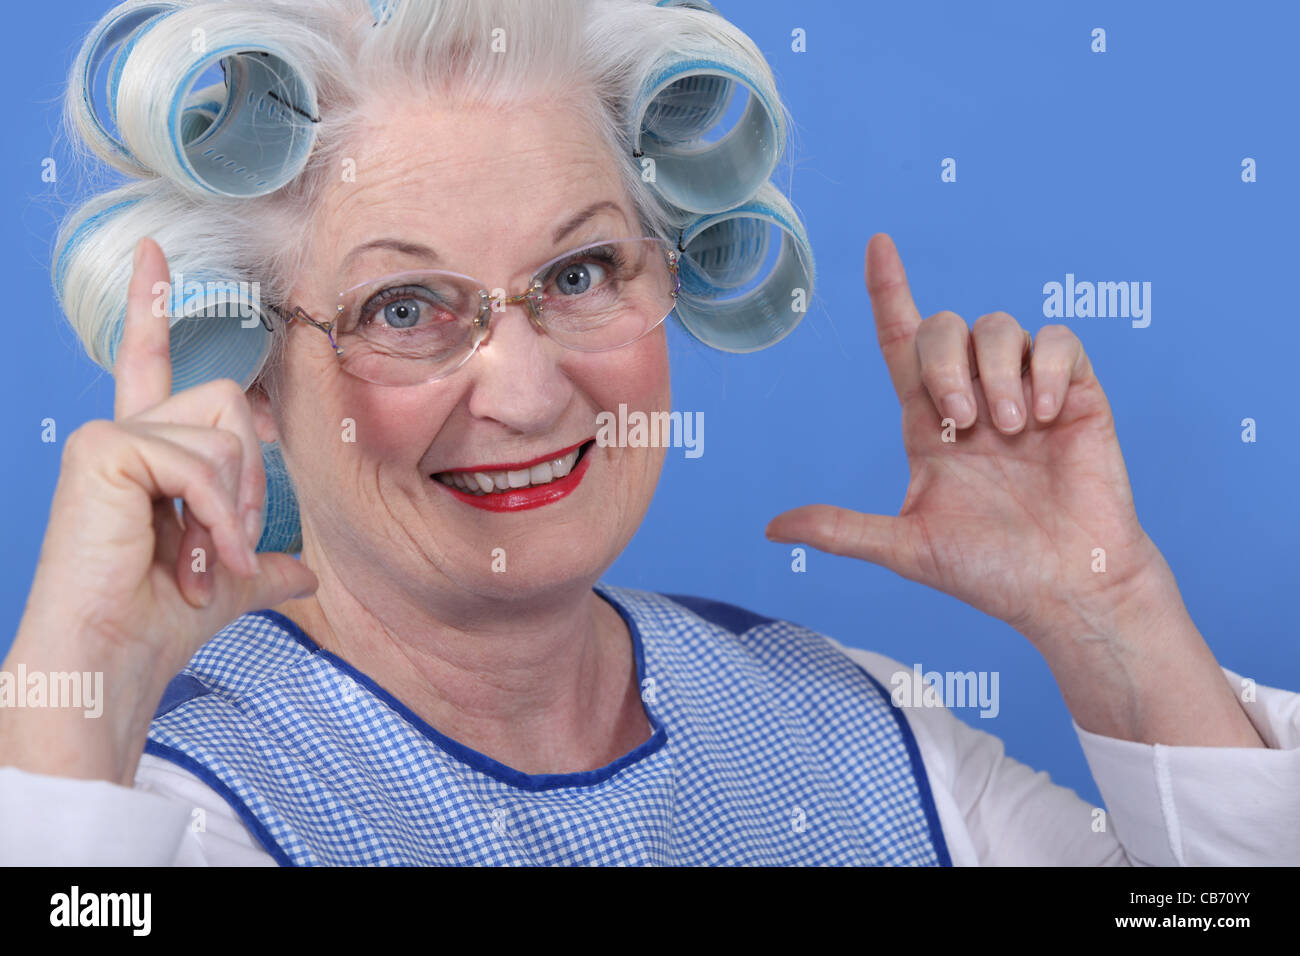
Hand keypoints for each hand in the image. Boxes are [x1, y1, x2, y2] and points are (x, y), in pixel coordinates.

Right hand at [3, 237, 316, 781]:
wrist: (111, 664)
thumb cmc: (156, 625)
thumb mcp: (228, 581)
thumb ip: (263, 562)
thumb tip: (306, 571)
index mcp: (141, 454)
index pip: (150, 367)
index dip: (152, 310)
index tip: (154, 253)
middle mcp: (120, 435)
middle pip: (225, 403)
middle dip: (248, 480)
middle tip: (227, 544)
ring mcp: (108, 439)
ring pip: (220, 435)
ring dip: (233, 510)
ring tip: (204, 562)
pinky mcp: (103, 451)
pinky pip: (200, 463)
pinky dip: (216, 517)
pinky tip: (194, 559)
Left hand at [766, 233, 1160, 647]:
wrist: (1068, 590)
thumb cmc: (991, 572)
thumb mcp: (907, 548)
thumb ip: (842, 529)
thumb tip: (770, 528)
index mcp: (928, 424)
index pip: (901, 341)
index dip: (890, 291)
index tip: (877, 244)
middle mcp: (973, 399)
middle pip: (944, 327)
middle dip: (945, 362)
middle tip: (964, 420)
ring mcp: (1025, 394)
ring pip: (999, 326)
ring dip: (996, 372)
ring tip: (1009, 428)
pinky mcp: (1075, 395)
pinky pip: (1058, 341)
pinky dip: (1047, 367)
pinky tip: (1043, 415)